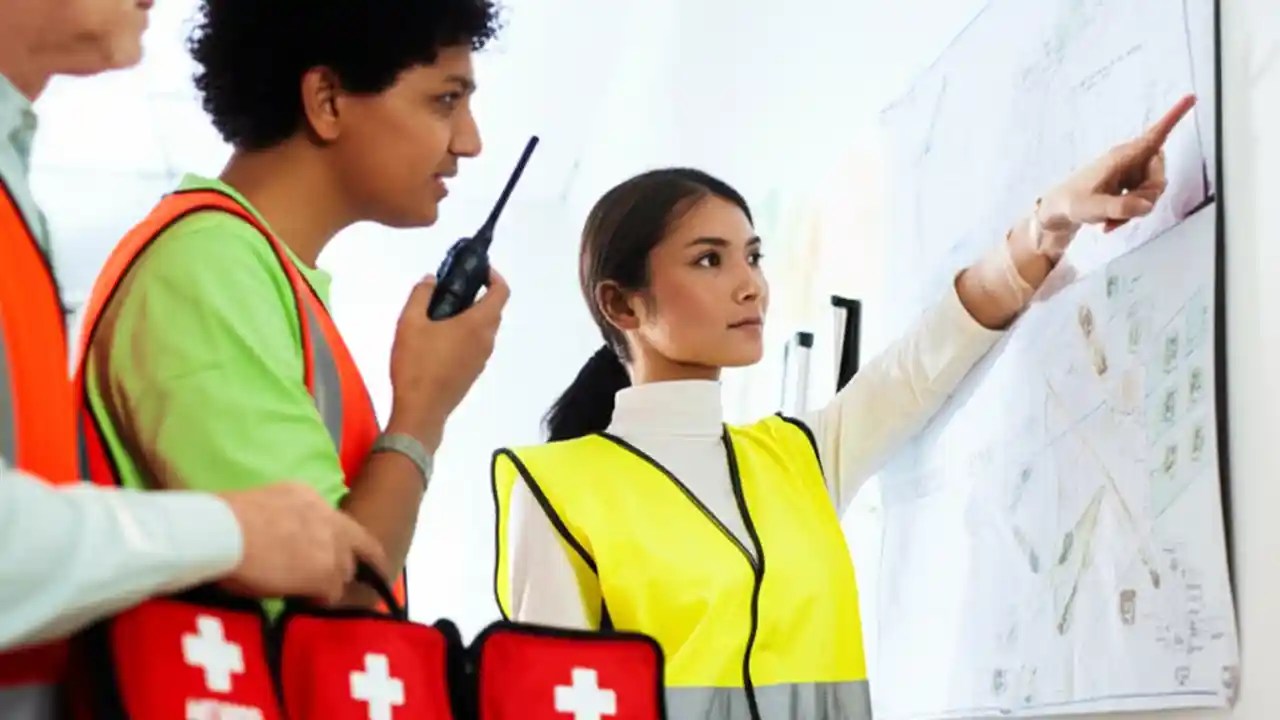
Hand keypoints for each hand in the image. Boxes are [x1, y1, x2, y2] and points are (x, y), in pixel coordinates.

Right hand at [218, 483, 387, 603]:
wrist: (220, 532)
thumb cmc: (221, 520)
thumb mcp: (257, 507)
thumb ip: (275, 518)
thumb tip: (267, 537)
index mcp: (304, 494)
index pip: (331, 517)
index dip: (332, 536)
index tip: (329, 548)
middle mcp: (325, 515)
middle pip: (355, 541)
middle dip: (349, 559)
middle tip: (343, 577)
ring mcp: (330, 544)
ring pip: (346, 568)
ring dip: (332, 582)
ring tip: (314, 596)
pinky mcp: (326, 573)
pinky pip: (333, 593)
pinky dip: (320, 601)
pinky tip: (304, 605)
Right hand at [387, 268, 509, 448]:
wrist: (421, 410)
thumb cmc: (416, 363)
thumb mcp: (410, 322)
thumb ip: (421, 295)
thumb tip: (431, 279)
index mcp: (478, 324)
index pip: (501, 291)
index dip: (493, 276)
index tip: (476, 269)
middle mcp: (487, 341)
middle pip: (493, 310)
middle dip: (477, 294)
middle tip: (450, 289)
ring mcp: (482, 359)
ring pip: (483, 329)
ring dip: (469, 316)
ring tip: (439, 313)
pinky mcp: (473, 373)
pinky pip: (475, 345)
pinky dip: (465, 334)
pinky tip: (438, 338)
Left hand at [1037, 94, 1196, 244]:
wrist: (1057, 212)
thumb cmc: (1071, 203)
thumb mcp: (1093, 207)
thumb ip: (1120, 207)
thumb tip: (1146, 204)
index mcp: (1122, 156)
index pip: (1154, 136)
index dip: (1173, 118)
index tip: (1190, 97)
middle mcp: (1129, 160)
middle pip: (1159, 174)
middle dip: (1148, 196)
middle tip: (1125, 211)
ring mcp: (1130, 173)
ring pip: (1153, 190)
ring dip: (1137, 208)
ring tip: (1111, 218)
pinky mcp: (1129, 184)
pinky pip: (1144, 199)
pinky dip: (1132, 212)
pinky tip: (1111, 221)